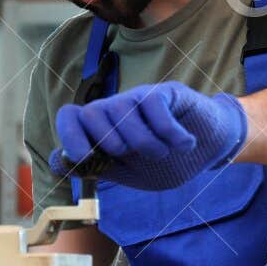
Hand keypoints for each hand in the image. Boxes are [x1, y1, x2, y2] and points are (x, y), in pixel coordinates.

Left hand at [49, 81, 248, 190]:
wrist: (208, 149)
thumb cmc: (165, 161)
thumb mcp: (129, 172)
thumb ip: (99, 167)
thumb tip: (58, 162)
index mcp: (102, 129)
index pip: (71, 116)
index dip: (70, 135)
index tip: (85, 157)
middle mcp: (116, 109)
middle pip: (93, 111)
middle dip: (112, 142)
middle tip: (135, 155)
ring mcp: (140, 98)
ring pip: (123, 112)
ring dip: (145, 142)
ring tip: (163, 152)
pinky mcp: (165, 92)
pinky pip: (155, 107)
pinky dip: (170, 133)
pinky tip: (184, 144)